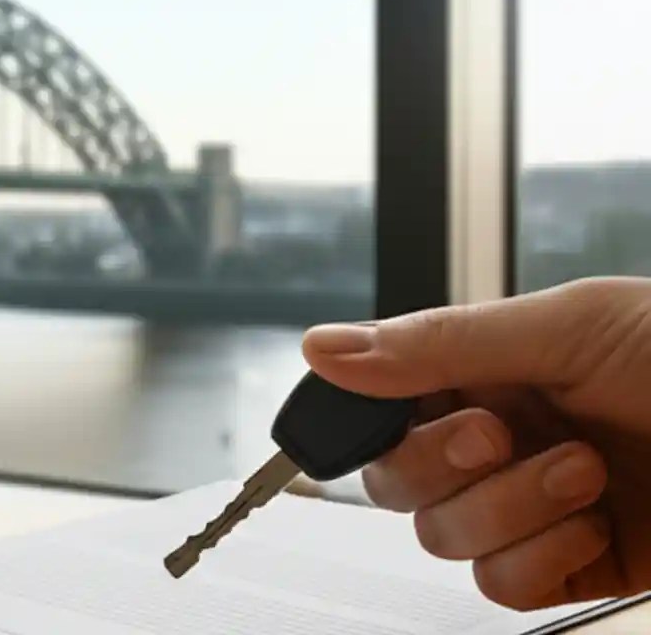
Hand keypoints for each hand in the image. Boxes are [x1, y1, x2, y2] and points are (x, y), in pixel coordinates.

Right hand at [302, 277, 650, 609]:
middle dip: (445, 465)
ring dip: (510, 511)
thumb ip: (439, 344)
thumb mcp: (568, 327)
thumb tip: (321, 348)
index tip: (399, 416)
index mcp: (486, 370)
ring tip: (584, 474)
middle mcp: (499, 438)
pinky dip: (540, 560)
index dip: (373, 420)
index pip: (382, 407)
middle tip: (503, 434)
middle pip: (397, 484)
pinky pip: (502, 588)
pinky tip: (594, 525)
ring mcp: (532, 505)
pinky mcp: (573, 565)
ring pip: (446, 540)